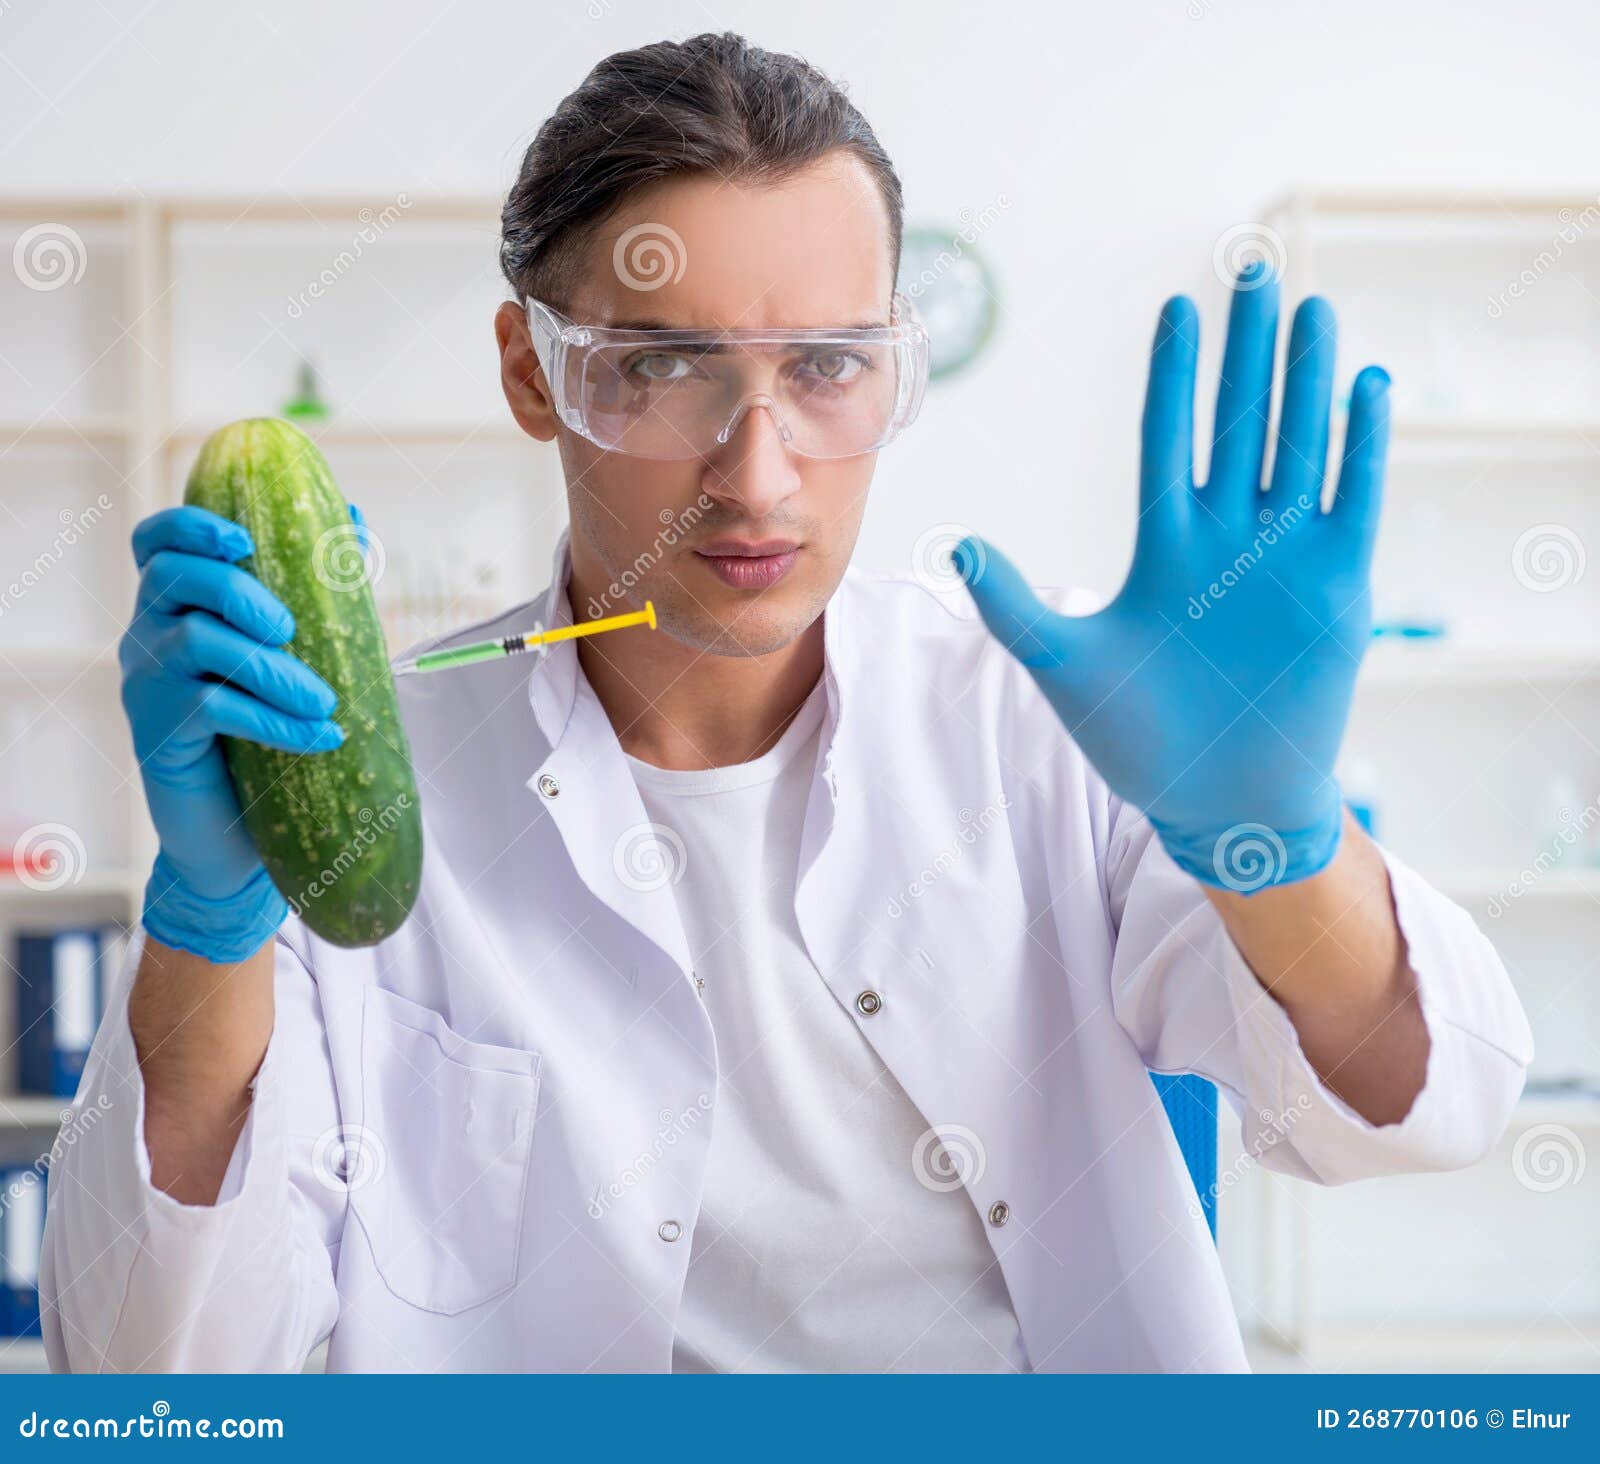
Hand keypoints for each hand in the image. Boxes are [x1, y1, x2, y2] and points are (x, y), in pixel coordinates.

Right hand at [120, 504, 352, 960]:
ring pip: (197, 641)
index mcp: (177, 606)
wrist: (233, 834)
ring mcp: (146, 684)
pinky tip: (320, 737)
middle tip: (292, 630)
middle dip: (241, 591)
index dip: (190, 525)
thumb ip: (314, 591)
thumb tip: (355, 520)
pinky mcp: (156, 733)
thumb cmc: (264, 732)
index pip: (156, 542)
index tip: (246, 538)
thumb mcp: (291, 655)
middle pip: (174, 577)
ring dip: (274, 668)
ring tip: (326, 701)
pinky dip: (275, 720)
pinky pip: (213, 707)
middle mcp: (147, 635)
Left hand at [957, 261, 1389, 890]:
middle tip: (1256, 272)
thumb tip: (954, 545)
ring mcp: (1286, 556)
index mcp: (1164, 546)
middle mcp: (1228, 536)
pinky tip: (1363, 384)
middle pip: (1239, 422)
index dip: (1173, 376)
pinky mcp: (1338, 584)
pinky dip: (1359, 444)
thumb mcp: (1064, 666)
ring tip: (1313, 308)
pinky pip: (1352, 497)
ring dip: (1306, 380)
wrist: (1218, 799)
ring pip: (1297, 444)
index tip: (1176, 309)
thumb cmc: (1138, 741)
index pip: (1167, 438)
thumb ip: (1014, 604)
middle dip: (1247, 351)